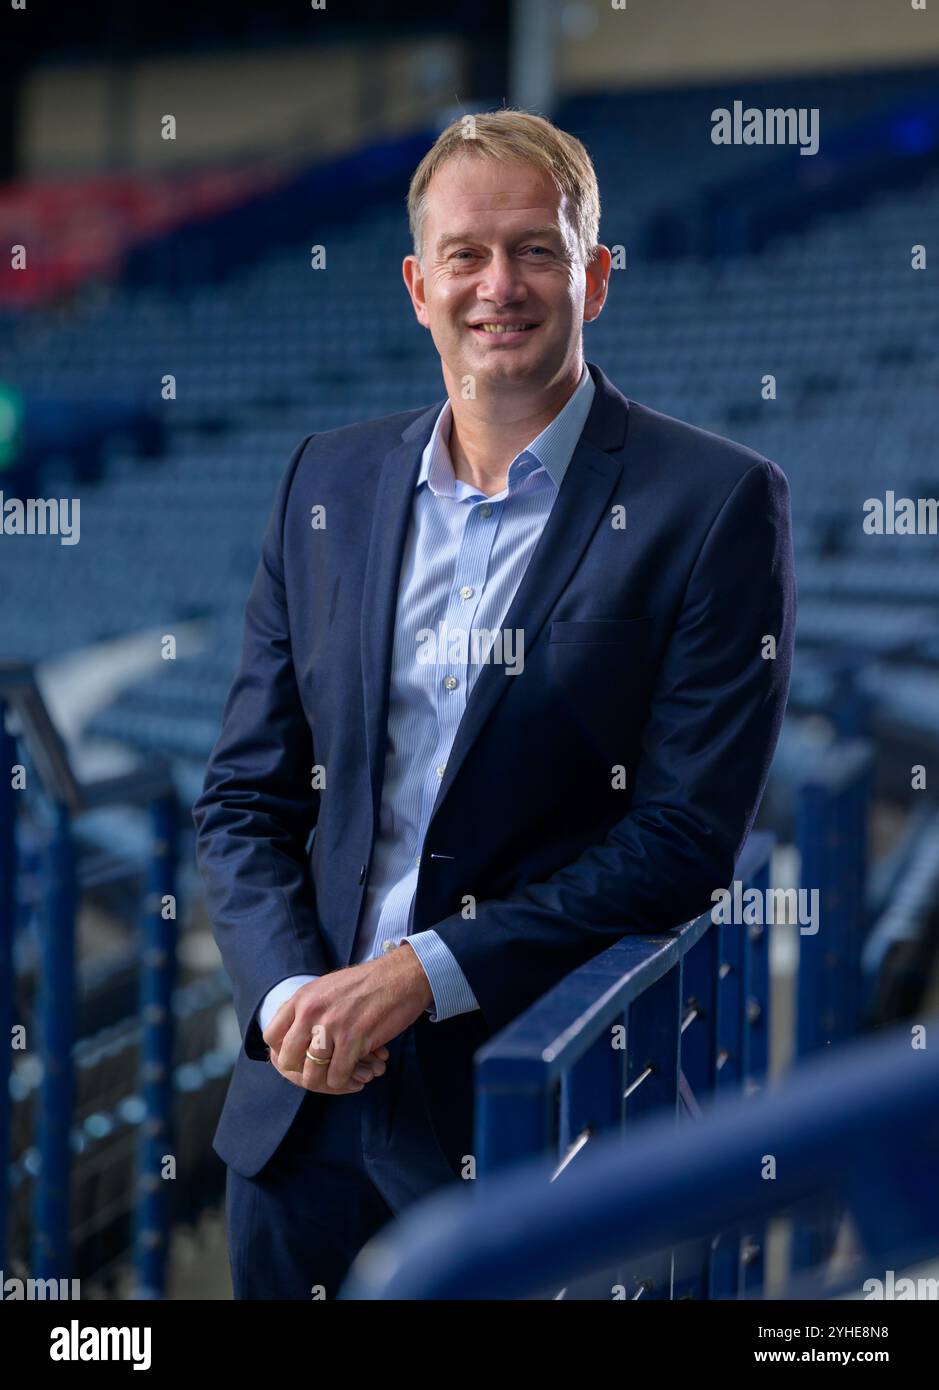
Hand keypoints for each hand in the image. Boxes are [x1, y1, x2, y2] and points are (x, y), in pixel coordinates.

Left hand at [263, 943, 433, 1091]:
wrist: (401, 975)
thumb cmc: (368, 983)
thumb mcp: (327, 988)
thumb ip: (308, 1009)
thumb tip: (295, 1037)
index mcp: (302, 998)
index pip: (271, 1037)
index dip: (282, 1053)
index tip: (298, 1058)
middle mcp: (311, 1011)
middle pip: (288, 1060)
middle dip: (303, 1072)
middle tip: (323, 1072)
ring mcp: (331, 1026)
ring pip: (312, 1074)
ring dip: (328, 1082)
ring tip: (342, 1078)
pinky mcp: (354, 1039)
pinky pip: (337, 1076)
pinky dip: (347, 1081)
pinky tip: (358, 1075)